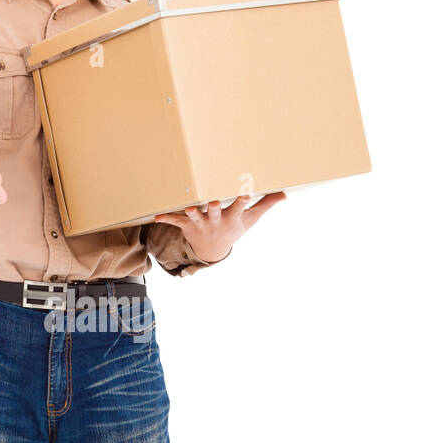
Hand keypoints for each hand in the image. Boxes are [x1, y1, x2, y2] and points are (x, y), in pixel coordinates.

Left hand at [154, 193, 286, 261]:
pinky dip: (167, 219)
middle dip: (214, 208)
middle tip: (213, 201)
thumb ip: (266, 204)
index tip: (245, 192)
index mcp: (231, 218)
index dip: (242, 200)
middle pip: (215, 213)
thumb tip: (285, 194)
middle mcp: (216, 221)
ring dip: (191, 213)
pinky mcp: (188, 225)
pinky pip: (176, 221)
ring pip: (195, 217)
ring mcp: (201, 224)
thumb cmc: (233, 228)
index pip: (239, 207)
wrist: (213, 250)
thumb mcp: (250, 219)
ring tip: (187, 208)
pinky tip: (156, 216)